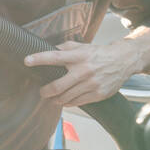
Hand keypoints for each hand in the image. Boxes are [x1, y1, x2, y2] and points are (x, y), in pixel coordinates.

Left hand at [24, 29, 149, 106]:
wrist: (123, 60)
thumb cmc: (99, 53)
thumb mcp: (83, 46)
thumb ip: (65, 48)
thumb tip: (49, 49)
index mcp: (78, 56)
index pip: (54, 57)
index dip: (38, 59)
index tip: (26, 61)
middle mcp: (84, 70)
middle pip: (58, 86)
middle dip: (45, 91)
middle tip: (41, 92)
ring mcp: (91, 84)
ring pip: (66, 97)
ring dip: (55, 99)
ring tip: (51, 98)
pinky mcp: (97, 94)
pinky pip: (77, 102)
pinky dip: (68, 103)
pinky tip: (64, 101)